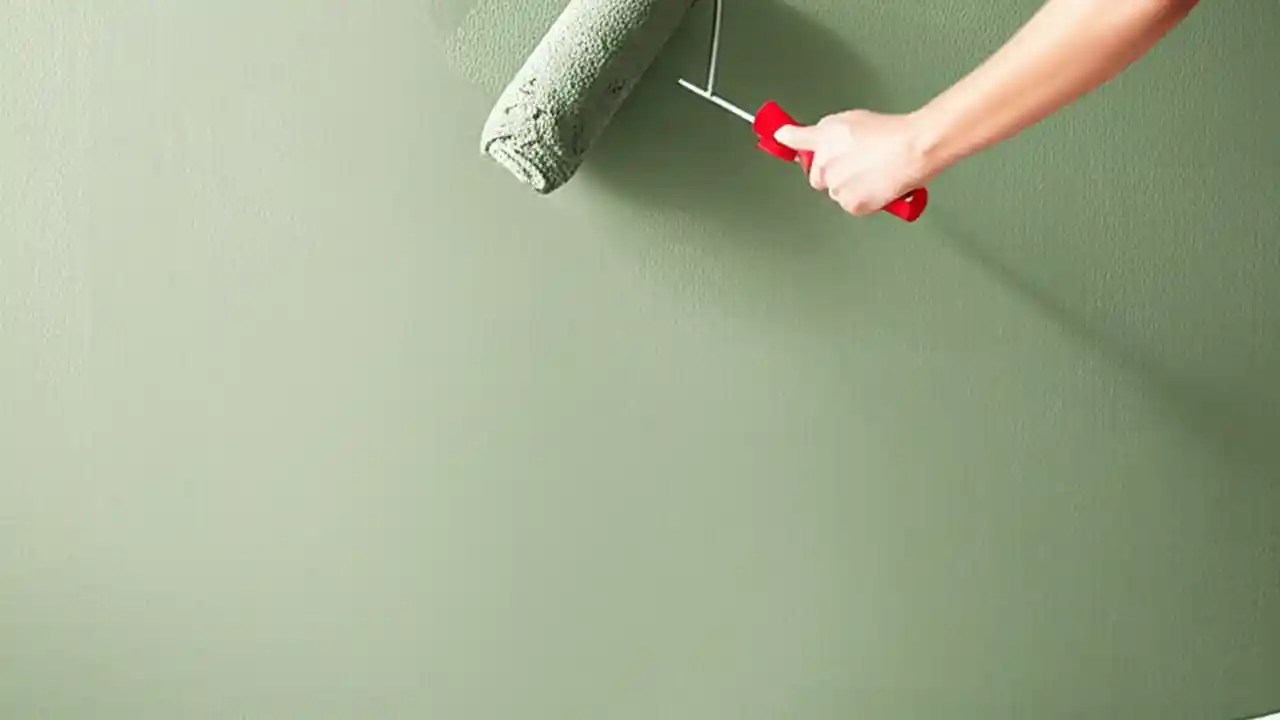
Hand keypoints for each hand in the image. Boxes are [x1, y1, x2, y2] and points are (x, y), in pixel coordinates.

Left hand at [773, 110, 936, 216]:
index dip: (786, 138)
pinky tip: (877, 184)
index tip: (778, 137)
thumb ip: (831, 131)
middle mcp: (824, 163)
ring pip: (836, 191)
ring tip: (874, 171)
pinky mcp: (850, 204)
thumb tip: (821, 139)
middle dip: (831, 172)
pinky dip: (862, 199)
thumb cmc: (892, 132)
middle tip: (856, 163)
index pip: (795, 138)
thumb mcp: (855, 120)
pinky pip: (850, 204)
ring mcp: (836, 186)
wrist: (913, 149)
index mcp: (824, 137)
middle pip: (817, 175)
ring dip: (849, 186)